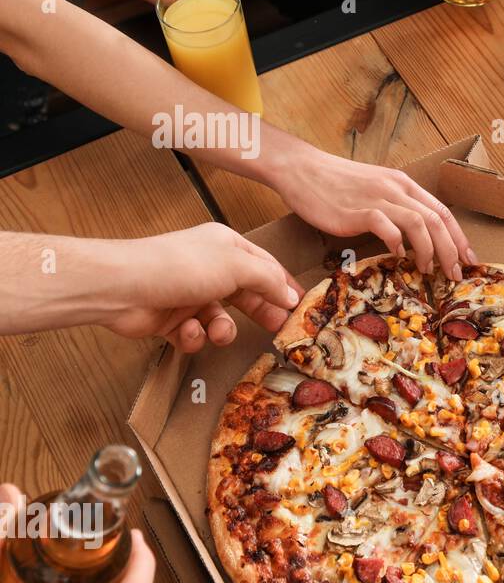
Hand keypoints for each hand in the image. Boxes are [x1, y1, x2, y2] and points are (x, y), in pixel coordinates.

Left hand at [103, 223, 302, 351]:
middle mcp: (210, 268)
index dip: (285, 285)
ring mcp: (190, 294)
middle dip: (261, 312)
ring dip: (222, 330)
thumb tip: (290, 295)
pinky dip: (194, 336)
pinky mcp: (172, 320)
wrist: (122, 287)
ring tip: (216, 331)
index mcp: (226, 247)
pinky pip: (196, 334)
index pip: (266, 266)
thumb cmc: (179, 266)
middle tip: (280, 330)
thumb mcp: (236, 266)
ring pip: (222, 320)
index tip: (303, 306)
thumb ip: (268, 280)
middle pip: (248, 294)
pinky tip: (187, 330)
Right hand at [263, 144, 475, 279]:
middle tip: (456, 273)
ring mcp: (378, 198)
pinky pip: (387, 227)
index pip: (442, 211)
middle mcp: (396, 189)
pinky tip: (397, 256)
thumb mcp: (376, 189)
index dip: (459, 237)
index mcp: (403, 184)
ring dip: (429, 251)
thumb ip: (396, 206)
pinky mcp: (358, 211)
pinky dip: (397, 243)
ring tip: (429, 270)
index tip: (468, 259)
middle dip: (452, 250)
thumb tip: (413, 236)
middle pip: (437, 220)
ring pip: (419, 224)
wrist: (302, 169)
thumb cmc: (337, 184)